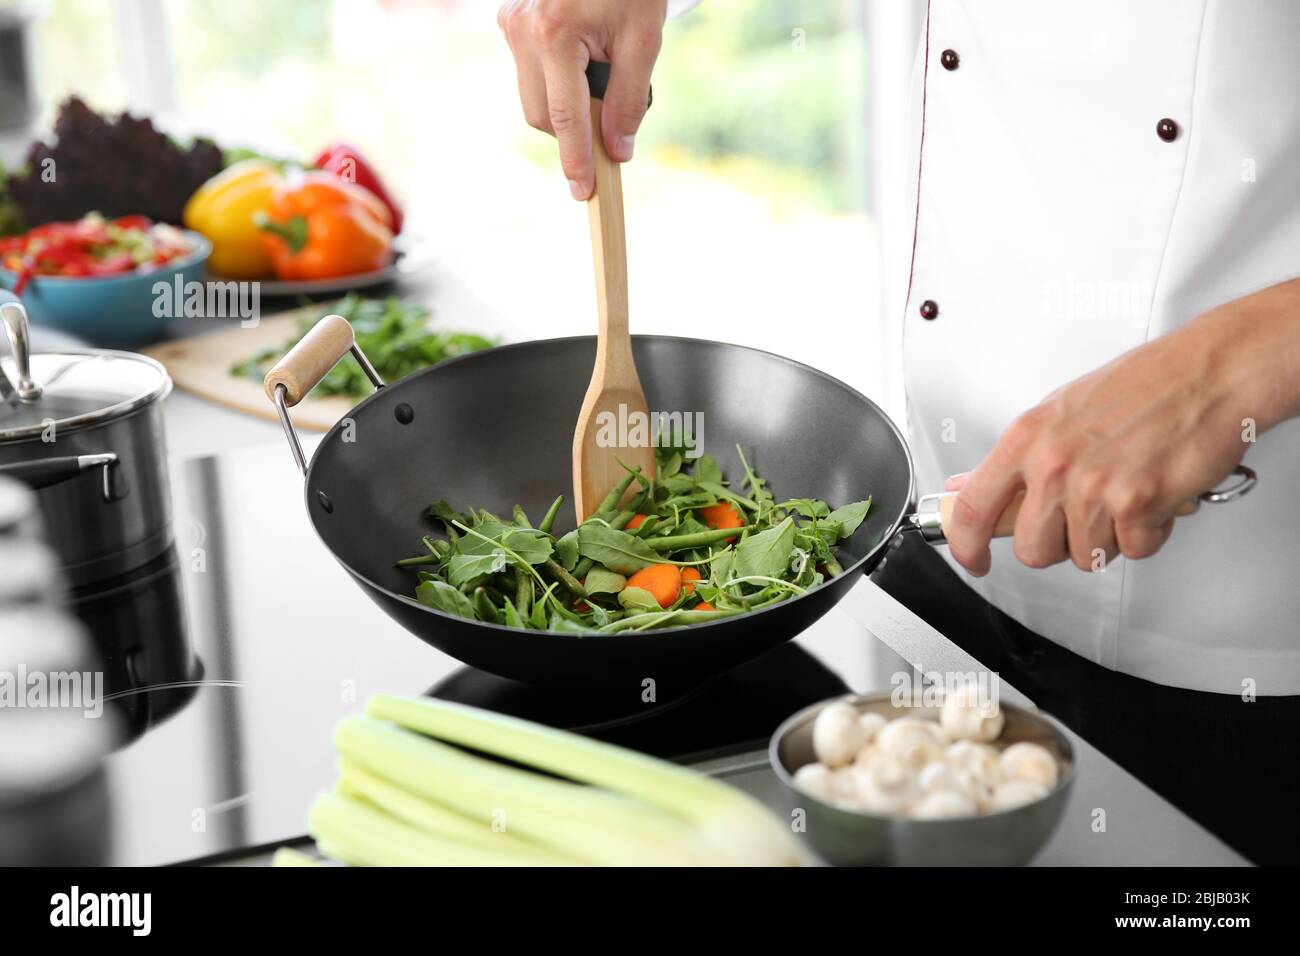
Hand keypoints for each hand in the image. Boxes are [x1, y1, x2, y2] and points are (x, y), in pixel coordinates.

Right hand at [498, 0, 667, 199]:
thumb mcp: (644, 39)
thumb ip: (629, 99)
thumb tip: (617, 151)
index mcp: (554, 35)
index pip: (565, 119)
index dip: (576, 160)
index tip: (583, 192)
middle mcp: (523, 31)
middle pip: (544, 116)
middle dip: (575, 130)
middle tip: (613, 120)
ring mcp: (511, 25)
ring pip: (534, 98)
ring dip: (566, 104)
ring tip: (600, 69)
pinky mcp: (510, 21)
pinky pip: (530, 72)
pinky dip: (556, 81)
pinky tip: (580, 57)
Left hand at [944, 279, 1299, 575]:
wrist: (1210, 371)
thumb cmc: (1143, 385)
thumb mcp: (1059, 412)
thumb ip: (1018, 459)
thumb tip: (968, 487)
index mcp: (1027, 438)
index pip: (972, 508)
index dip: (965, 546)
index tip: (972, 559)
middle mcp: (1053, 463)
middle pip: (1032, 549)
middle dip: (1059, 545)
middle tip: (1082, 518)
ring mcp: (1094, 486)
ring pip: (1086, 555)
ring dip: (1111, 536)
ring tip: (1127, 494)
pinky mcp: (1137, 503)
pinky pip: (1134, 549)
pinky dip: (1150, 532)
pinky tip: (1156, 495)